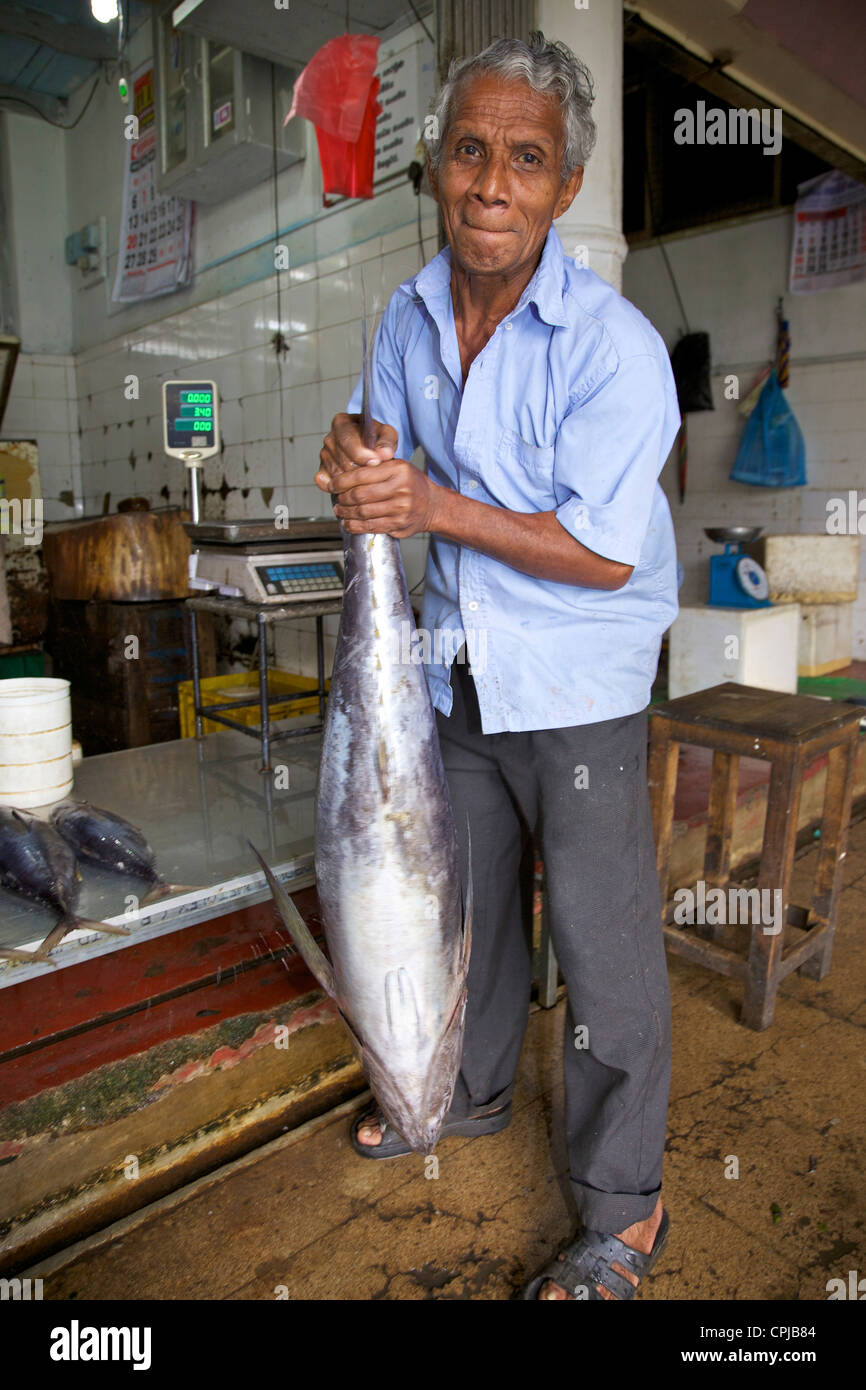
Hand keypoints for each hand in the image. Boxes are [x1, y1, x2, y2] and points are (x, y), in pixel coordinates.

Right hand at [316, 412, 396, 484]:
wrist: (369, 450)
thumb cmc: (376, 439)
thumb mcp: (386, 434)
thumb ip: (387, 441)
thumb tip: (385, 454)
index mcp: (341, 423)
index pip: (347, 440)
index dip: (361, 454)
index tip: (375, 462)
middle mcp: (329, 439)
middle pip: (343, 460)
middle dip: (361, 469)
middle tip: (376, 472)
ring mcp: (324, 456)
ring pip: (337, 475)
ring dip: (355, 480)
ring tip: (368, 478)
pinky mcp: (321, 472)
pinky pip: (328, 484)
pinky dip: (342, 489)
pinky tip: (355, 486)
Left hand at [316, 413, 438, 538]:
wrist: (432, 504)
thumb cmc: (410, 483)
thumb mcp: (396, 467)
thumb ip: (374, 467)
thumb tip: (343, 473)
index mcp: (398, 470)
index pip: (362, 475)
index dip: (342, 481)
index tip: (332, 484)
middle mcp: (401, 489)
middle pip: (360, 495)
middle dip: (343, 498)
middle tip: (337, 498)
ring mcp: (401, 509)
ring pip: (363, 513)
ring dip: (346, 513)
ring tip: (339, 510)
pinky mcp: (399, 525)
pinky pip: (371, 527)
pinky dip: (355, 526)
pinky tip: (348, 523)